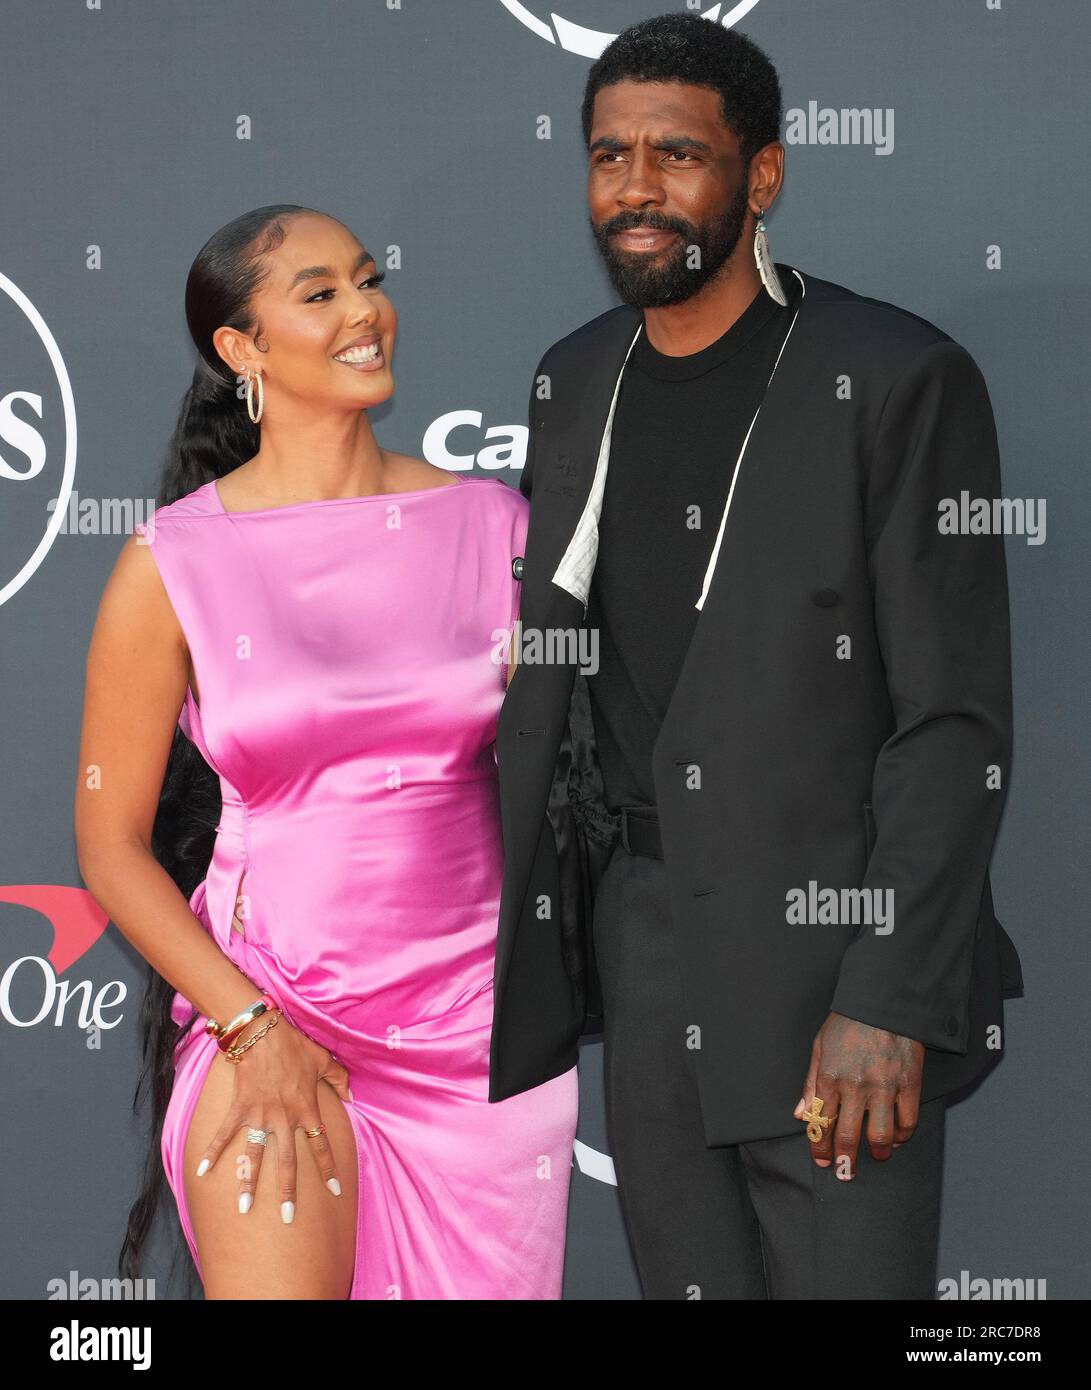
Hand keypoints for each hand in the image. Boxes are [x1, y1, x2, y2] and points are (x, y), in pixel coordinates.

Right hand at [195, 1014, 353, 1221]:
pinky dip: (212, 1152)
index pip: (321, 1145)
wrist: (263, 1033)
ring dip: (249, 1183)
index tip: (335, 1191)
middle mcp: (284, 1118)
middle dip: (288, 1191)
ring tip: (245, 1208)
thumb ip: (339, 1078)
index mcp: (306, 1109)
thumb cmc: (294, 1046)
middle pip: (288, 1162)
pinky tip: (202, 1172)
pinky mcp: (240, 1108)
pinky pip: (224, 1133)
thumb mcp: (323, 1059)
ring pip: (255, 1156)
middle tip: (288, 1218)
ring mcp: (260, 1115)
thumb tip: (351, 1095)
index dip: (328, 1168)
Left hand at [794, 1011, 923, 1179]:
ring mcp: (884, 1086)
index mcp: (830, 1077)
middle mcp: (856, 1086)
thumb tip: (800, 1115)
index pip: (821, 1122)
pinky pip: (907, 1120)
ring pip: (880, 1134)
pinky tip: (896, 1138)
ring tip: (876, 1156)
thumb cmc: (848, 1023)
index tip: (823, 1161)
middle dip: (845, 1160)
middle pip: (848, 1135)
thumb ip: (810, 1083)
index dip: (820, 1146)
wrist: (882, 1002)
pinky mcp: (909, 1083)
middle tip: (846, 1173)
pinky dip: (902, 1135)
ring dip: (877, 1152)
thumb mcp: (819, 1047)